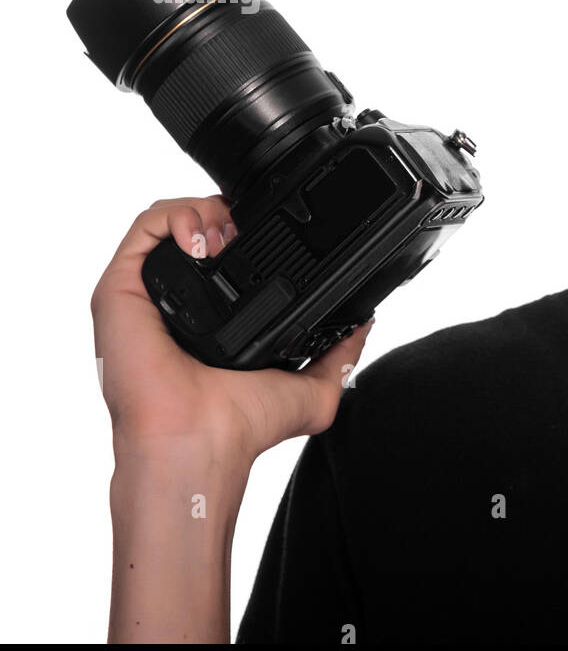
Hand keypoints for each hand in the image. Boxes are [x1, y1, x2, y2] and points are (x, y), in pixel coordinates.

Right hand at [92, 195, 373, 470]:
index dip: (249, 232)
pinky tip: (205, 238)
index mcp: (209, 320)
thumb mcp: (311, 390)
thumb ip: (340, 357)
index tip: (273, 235)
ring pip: (171, 220)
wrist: (201, 440)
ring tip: (229, 235)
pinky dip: (178, 216)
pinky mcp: (120, 289)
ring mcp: (147, 293)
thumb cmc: (242, 427)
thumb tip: (364, 323)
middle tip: (249, 233)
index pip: (224, 254)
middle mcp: (176, 302)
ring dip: (207, 209)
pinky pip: (143, 228)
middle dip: (228, 213)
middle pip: (198, 228)